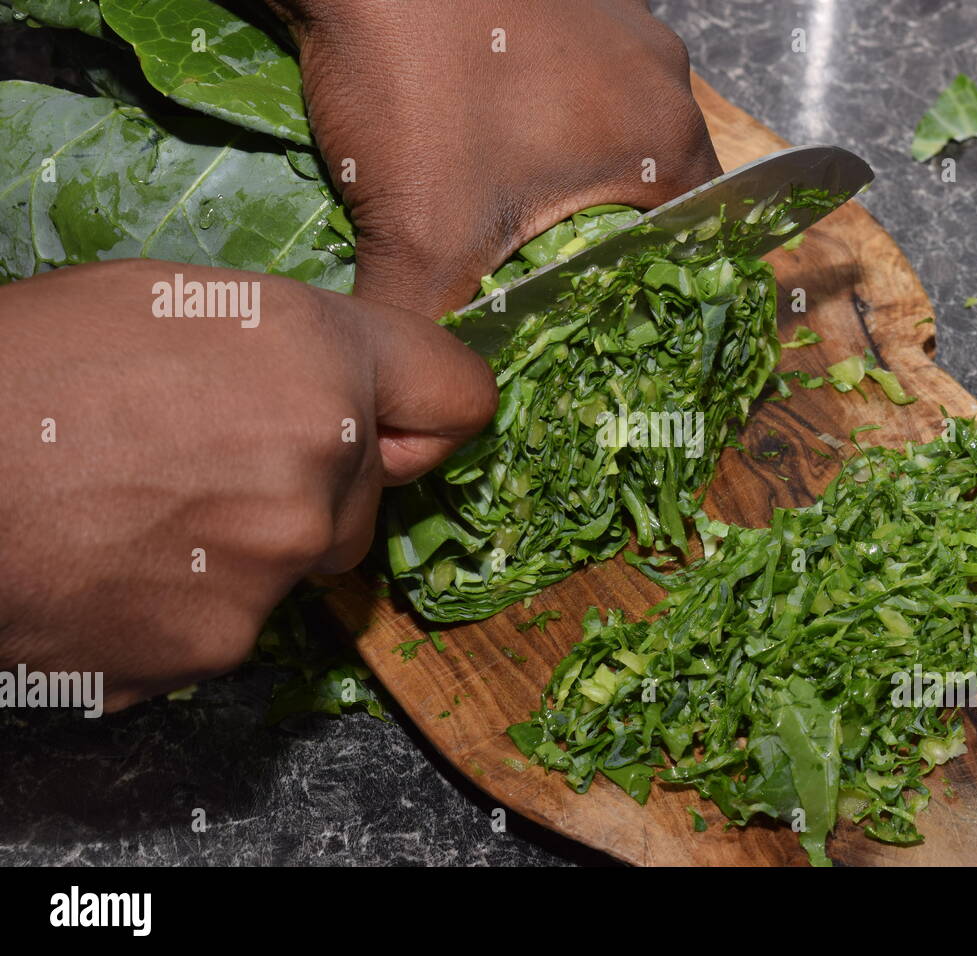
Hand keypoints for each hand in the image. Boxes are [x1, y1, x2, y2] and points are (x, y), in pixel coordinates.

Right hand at [0, 260, 495, 709]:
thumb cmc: (28, 366)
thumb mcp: (171, 304)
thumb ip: (295, 349)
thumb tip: (356, 398)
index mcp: (317, 358)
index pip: (460, 392)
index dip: (431, 409)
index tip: (406, 424)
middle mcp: (322, 463)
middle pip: (372, 490)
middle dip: (315, 480)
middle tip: (205, 460)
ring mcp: (276, 563)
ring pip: (305, 558)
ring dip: (255, 543)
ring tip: (145, 510)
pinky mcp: (221, 645)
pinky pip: (239, 619)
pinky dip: (195, 602)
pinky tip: (122, 565)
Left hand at [266, 0, 722, 312]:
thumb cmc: (417, 83)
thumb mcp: (419, 238)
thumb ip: (428, 331)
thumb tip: (429, 389)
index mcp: (667, 136)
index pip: (699, 247)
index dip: (658, 297)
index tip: (616, 329)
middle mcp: (662, 71)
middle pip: (653, 191)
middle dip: (608, 239)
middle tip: (555, 282)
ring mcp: (618, 19)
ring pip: (613, 131)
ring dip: (574, 175)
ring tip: (513, 211)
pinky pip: (575, 80)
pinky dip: (545, 116)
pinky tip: (486, 132)